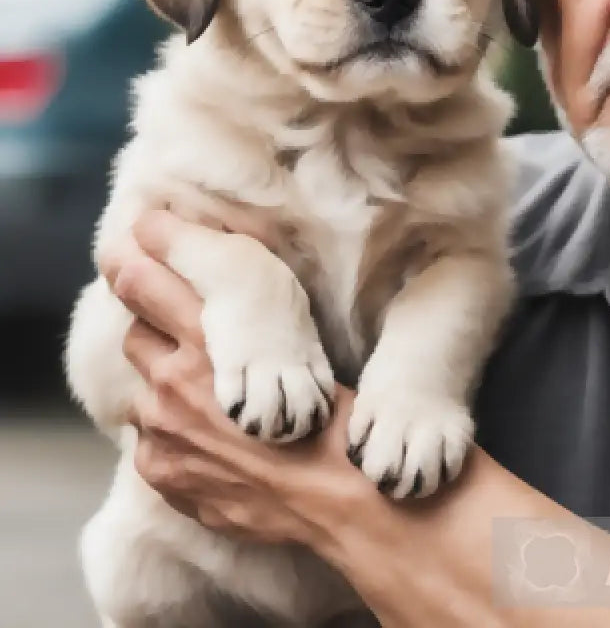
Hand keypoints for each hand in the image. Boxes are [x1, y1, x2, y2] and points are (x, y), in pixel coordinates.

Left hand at [110, 211, 354, 544]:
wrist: (329, 494)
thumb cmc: (324, 414)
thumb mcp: (293, 346)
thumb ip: (244, 328)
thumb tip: (225, 305)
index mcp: (209, 337)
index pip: (142, 283)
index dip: (136, 268)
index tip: (139, 260)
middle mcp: (174, 378)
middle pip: (135, 334)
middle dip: (156, 333)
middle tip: (189, 340)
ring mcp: (162, 429)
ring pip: (141, 390)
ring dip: (164, 389)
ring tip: (205, 401)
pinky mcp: (160, 471)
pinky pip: (147, 440)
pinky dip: (170, 435)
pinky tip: (209, 442)